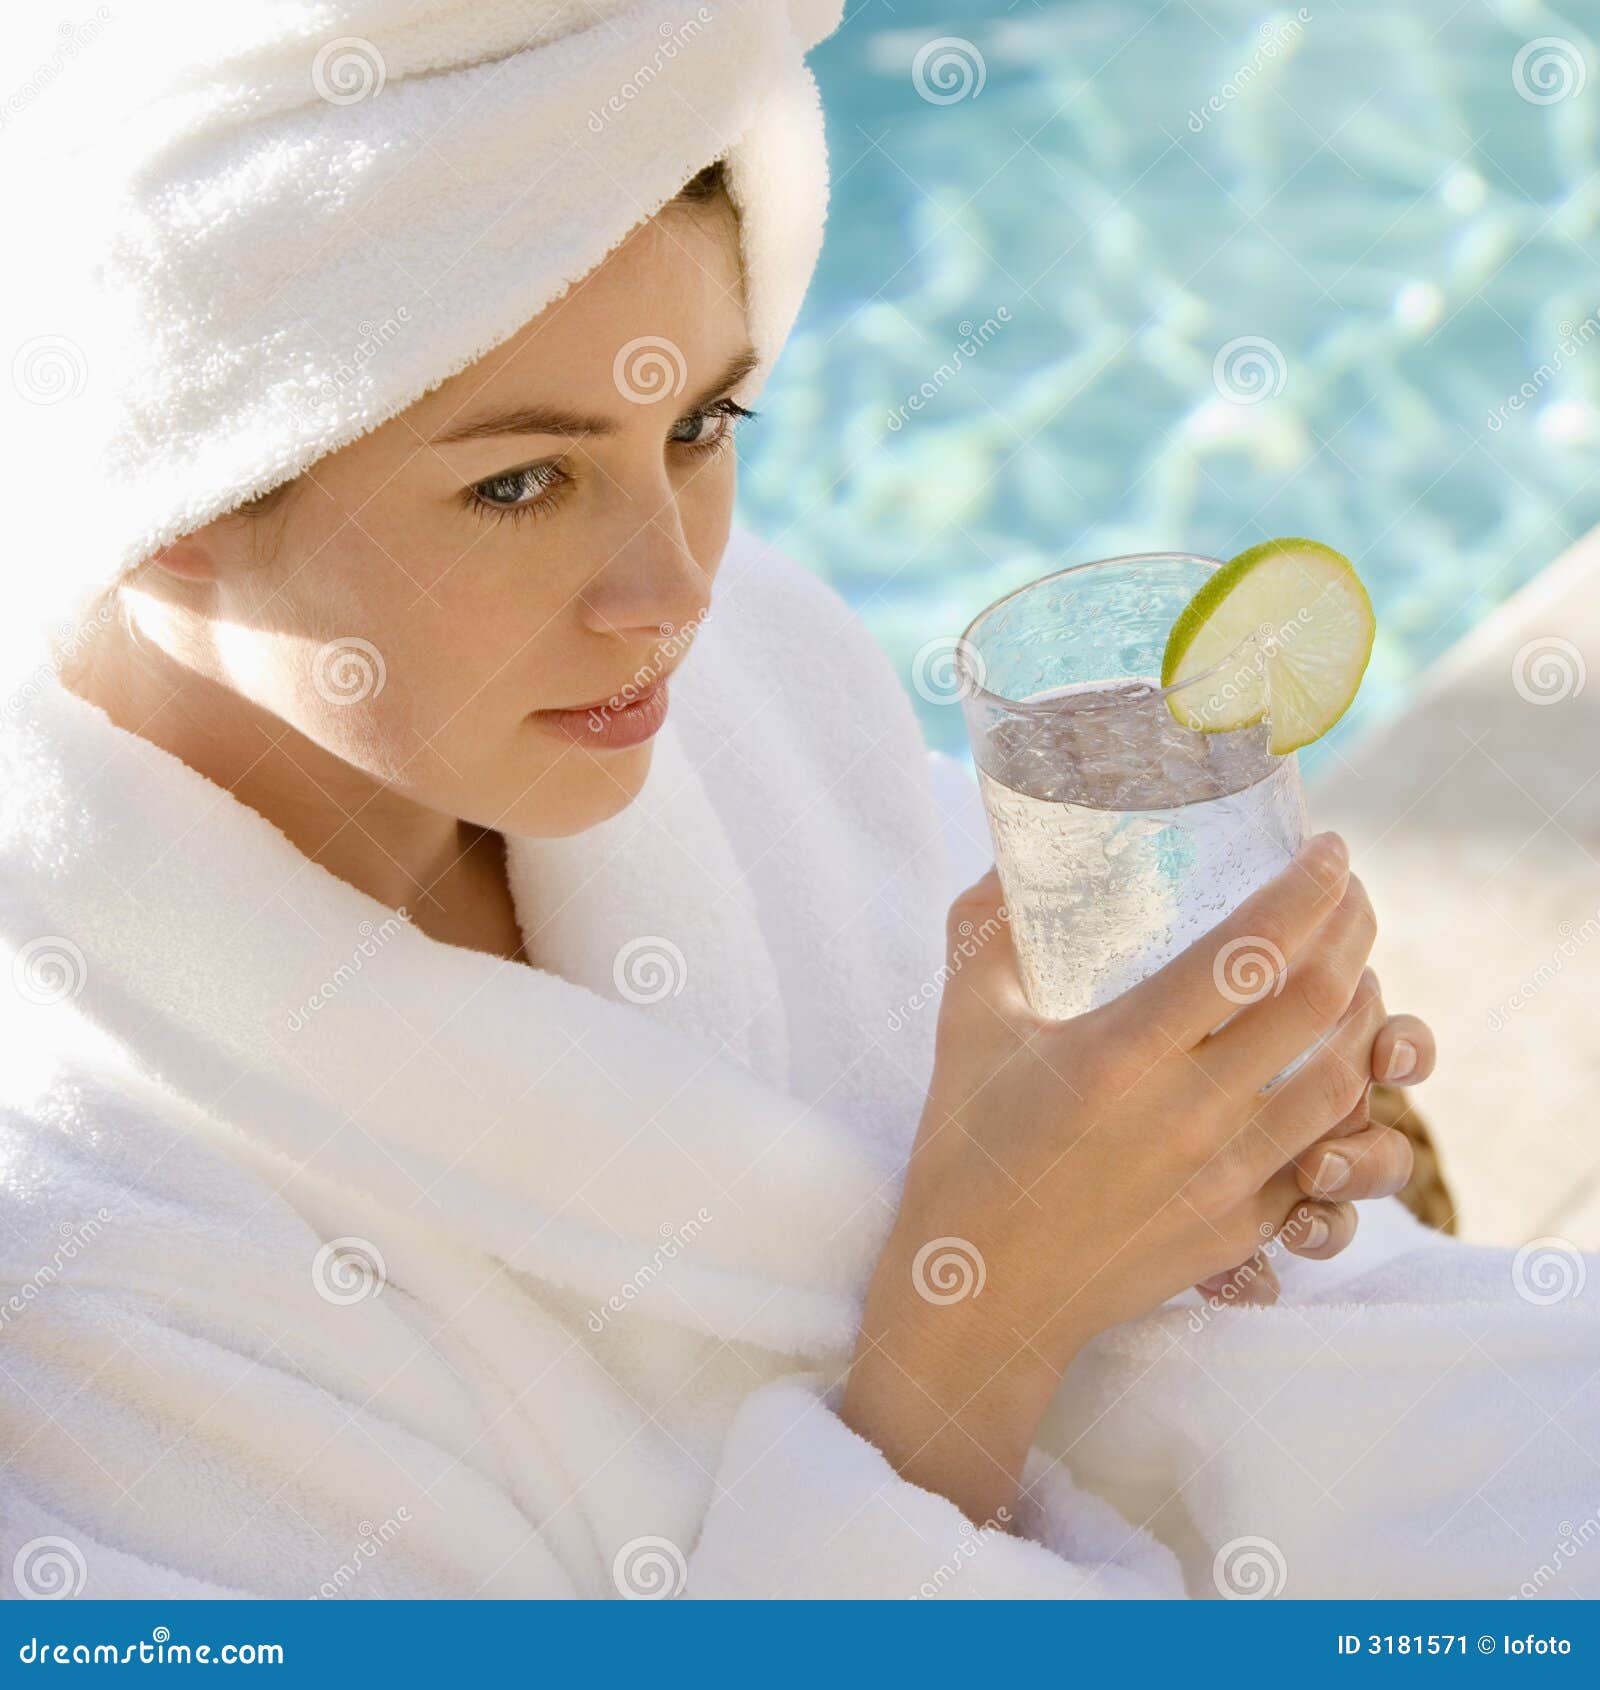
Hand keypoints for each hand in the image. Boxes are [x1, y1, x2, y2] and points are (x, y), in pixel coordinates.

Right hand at [841, 830, 1408, 1523]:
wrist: (984, 1296)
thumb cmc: (967, 1150)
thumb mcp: (965, 1027)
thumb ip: (986, 933)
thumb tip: (1007, 863)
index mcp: (1121, 1051)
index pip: (1246, 951)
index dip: (1305, 889)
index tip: (1328, 848)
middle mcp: (1187, 1111)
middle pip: (1317, 1002)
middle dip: (1353, 930)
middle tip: (1348, 893)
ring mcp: (1224, 1175)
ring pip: (1344, 1081)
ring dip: (1365, 1012)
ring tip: (1354, 972)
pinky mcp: (1242, 1225)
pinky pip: (1325, 1154)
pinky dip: (1345, 1102)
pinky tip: (1334, 1069)